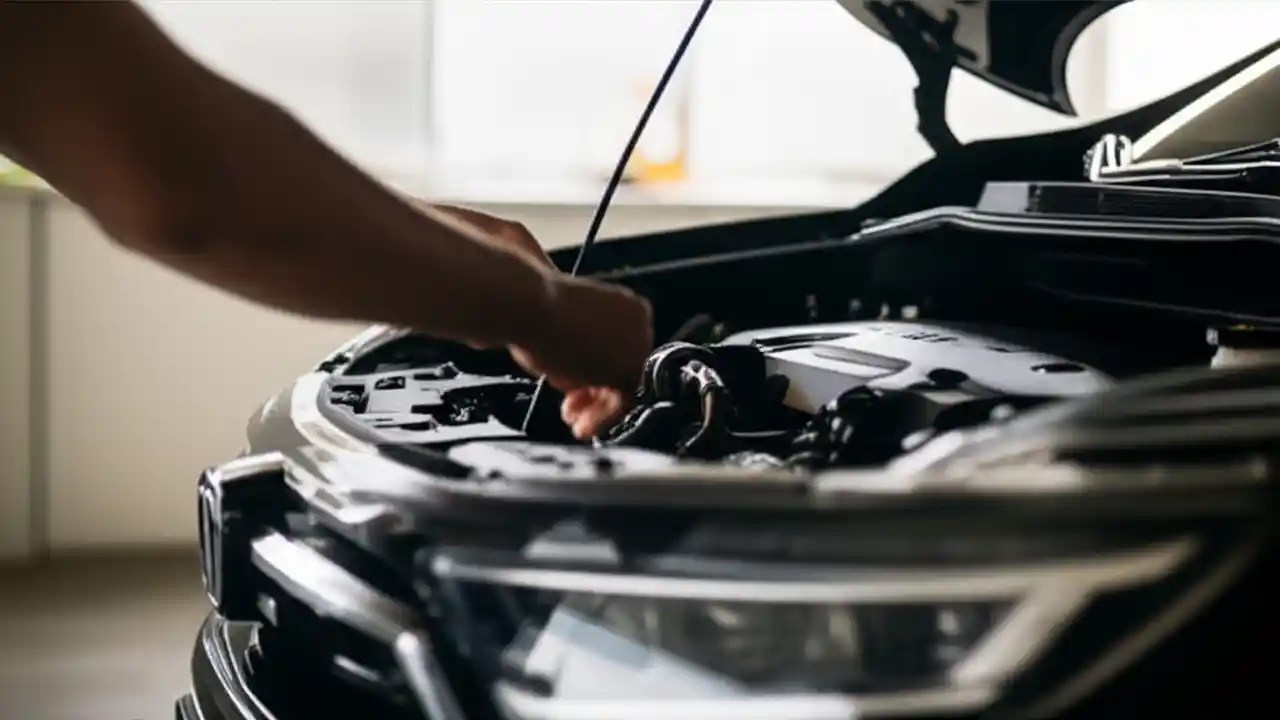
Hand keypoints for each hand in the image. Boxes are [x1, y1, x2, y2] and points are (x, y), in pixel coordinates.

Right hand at [429, 204, 650, 438]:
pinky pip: (623, 402)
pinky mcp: (628, 366)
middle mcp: (639, 321)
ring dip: (598, 409)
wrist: (527, 305)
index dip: (596, 376)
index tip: (575, 391)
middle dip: (595, 395)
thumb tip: (578, 371)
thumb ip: (580, 348)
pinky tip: (579, 422)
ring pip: (625, 388)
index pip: (620, 351)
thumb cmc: (533, 309)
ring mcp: (637, 343)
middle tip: (572, 408)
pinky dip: (602, 417)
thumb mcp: (564, 329)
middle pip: (624, 370)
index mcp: (627, 305)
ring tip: (574, 419)